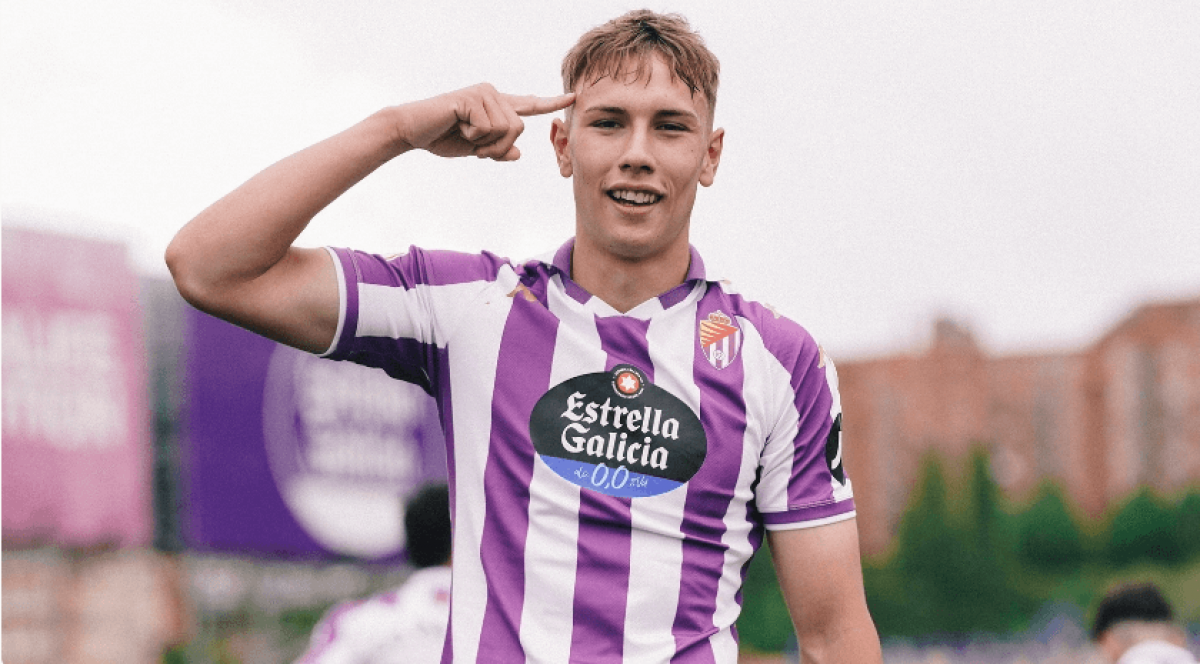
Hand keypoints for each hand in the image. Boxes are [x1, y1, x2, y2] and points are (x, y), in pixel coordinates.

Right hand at [396, 84, 574, 160]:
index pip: (528, 105)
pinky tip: (457, 125)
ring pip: (506, 129)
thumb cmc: (442, 138)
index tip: (573, 97)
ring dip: (485, 143)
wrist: (412, 131)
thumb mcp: (476, 150)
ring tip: (464, 134)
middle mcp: (493, 95)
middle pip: (519, 128)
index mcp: (496, 106)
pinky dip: (473, 135)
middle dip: (498, 147)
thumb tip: (518, 153)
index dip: (551, 103)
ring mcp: (484, 93)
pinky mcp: (472, 97)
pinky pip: (488, 127)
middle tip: (476, 148)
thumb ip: (497, 150)